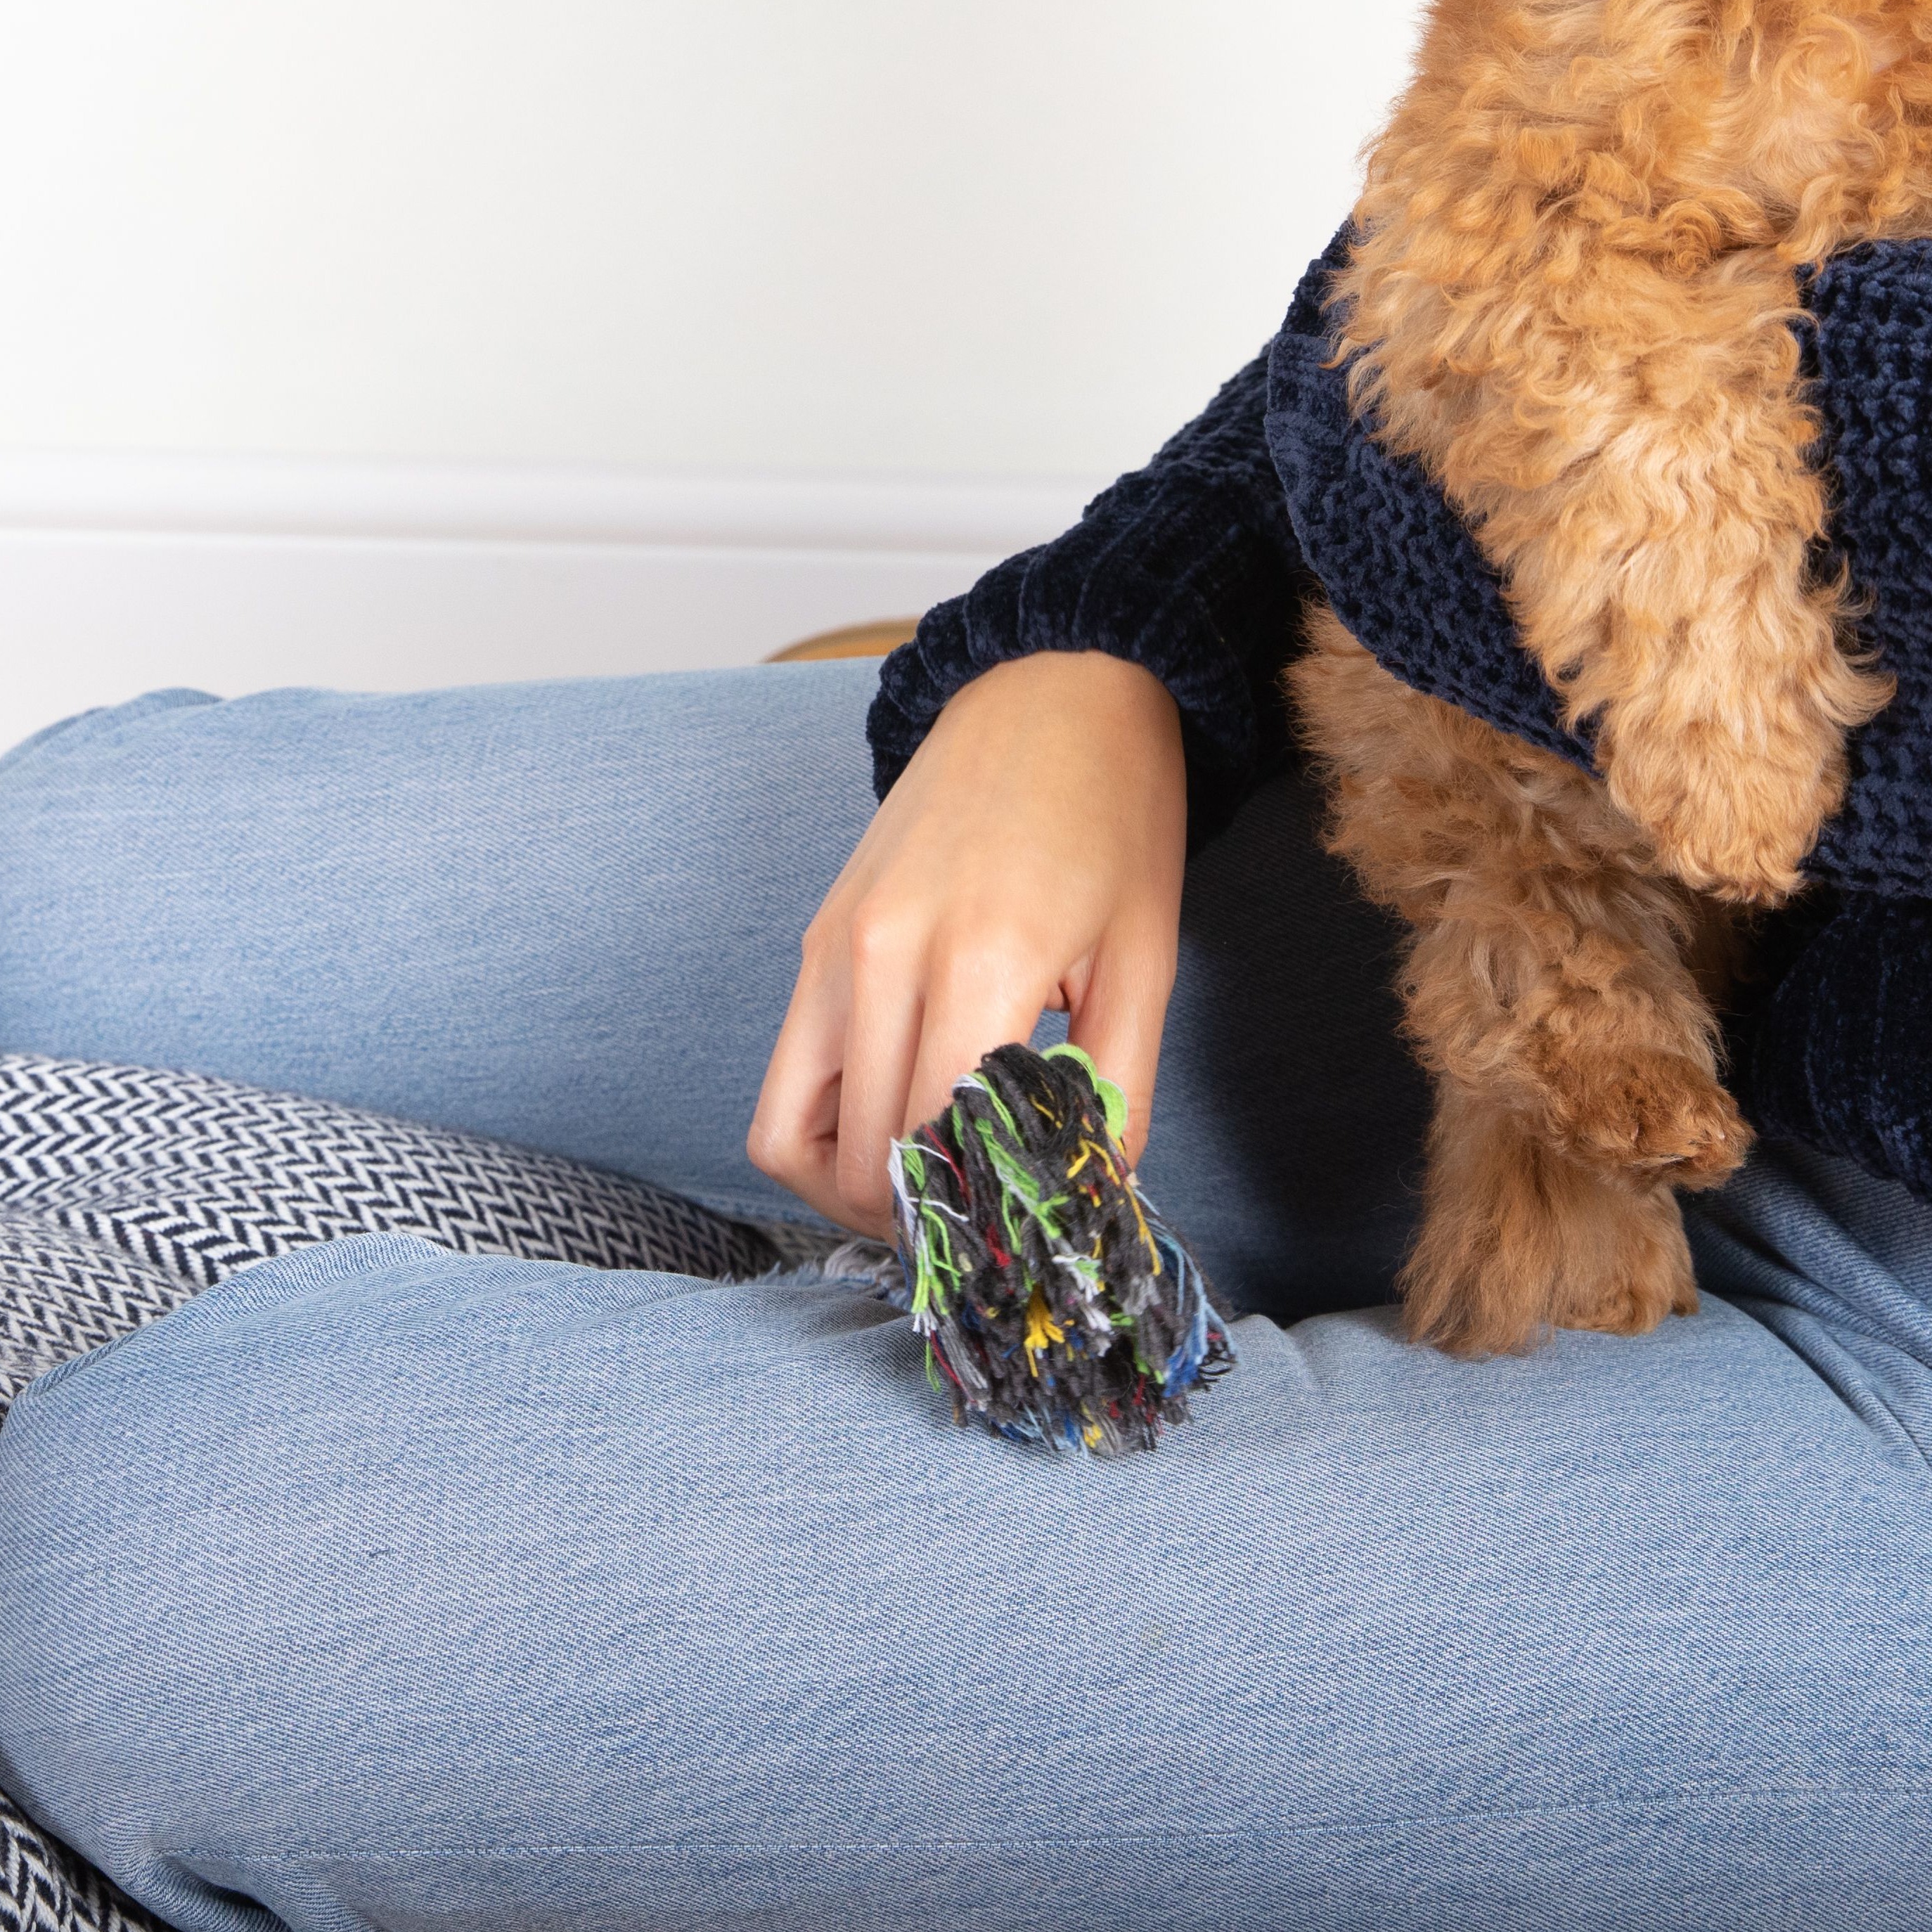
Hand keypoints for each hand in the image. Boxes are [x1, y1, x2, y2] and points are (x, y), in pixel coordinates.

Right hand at [746, 650, 1186, 1234]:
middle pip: (869, 1156)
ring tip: (938, 1191)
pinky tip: (895, 1130)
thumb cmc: (1116, 812)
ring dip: (862, 1189)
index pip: (944, 1146)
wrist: (1054, 687)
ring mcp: (834, 945)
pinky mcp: (815, 938)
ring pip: (799, 1136)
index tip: (1024, 1243)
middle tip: (991, 1229)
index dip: (982, 1217)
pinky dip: (824, 1133)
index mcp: (983, 956)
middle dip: (929, 1218)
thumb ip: (1118, 1088)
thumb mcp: (1146, 954)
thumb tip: (1092, 1197)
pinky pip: (785, 1080)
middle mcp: (885, 952)